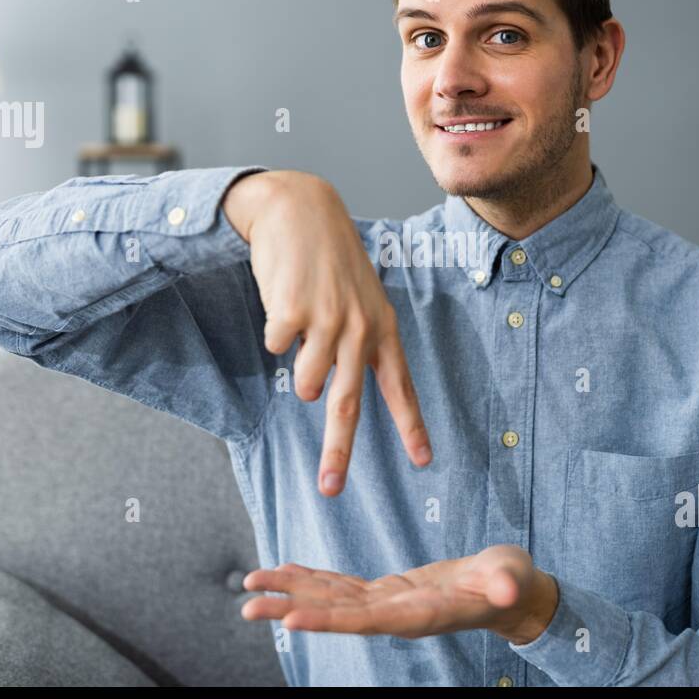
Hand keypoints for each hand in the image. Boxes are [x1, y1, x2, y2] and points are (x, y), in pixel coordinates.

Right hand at [222, 171, 431, 496]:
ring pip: (307, 382)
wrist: (300, 210)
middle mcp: (361, 329)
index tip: (424, 462)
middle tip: (330, 488)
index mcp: (382, 329)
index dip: (411, 426)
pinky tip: (283, 300)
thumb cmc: (328, 260)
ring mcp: (328, 320)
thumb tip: (326, 397)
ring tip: (300, 330)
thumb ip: (354, 344)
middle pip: (348, 404)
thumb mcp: (359, 299)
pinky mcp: (293, 311)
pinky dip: (274, 331)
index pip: (400, 387)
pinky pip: (276, 346)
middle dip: (339, 451)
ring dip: (299, 370)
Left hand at [239, 545, 559, 645]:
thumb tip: (505, 588)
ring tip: (250, 584)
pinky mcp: (385, 592)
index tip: (291, 618)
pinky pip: (340, 586)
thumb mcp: (511, 578)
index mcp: (418, 615)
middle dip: (290, 607)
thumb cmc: (510, 583)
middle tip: (247, 606)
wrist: (507, 591)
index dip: (329, 619)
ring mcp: (387, 605)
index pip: (366, 620)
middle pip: (335, 614)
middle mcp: (394, 616)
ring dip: (290, 591)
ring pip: (330, 599)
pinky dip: (311, 578)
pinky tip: (286, 572)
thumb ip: (505, 584)